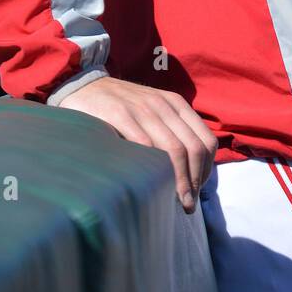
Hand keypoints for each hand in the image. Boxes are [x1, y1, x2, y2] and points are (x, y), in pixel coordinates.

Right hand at [56, 77, 217, 212]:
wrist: (85, 85)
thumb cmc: (122, 107)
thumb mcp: (153, 111)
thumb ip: (170, 131)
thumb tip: (189, 174)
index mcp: (176, 104)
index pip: (206, 141)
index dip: (206, 170)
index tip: (197, 191)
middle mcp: (164, 105)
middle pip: (193, 148)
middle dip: (194, 181)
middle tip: (188, 205)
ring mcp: (143, 109)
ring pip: (174, 149)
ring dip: (179, 181)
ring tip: (178, 202)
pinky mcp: (120, 114)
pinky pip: (145, 144)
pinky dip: (152, 168)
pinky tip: (152, 186)